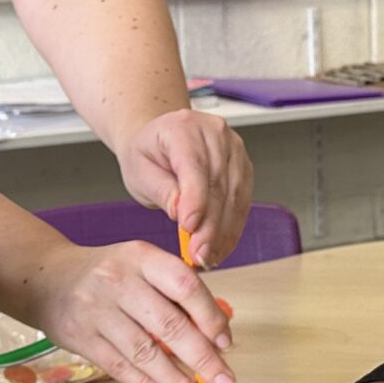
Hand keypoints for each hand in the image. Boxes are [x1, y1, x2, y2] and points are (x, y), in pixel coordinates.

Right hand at [26, 238, 236, 382]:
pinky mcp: (81, 337)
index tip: (226, 344)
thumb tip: (217, 335)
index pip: (185, 285)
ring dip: (177, 381)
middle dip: (203, 359)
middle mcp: (118, 281)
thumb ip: (175, 294)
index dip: (210, 317)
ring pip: (145, 352)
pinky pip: (120, 367)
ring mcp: (97, 311)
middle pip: (169, 324)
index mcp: (141, 257)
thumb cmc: (108, 274)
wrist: (46, 278)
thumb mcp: (141, 266)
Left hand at [119, 108, 253, 264]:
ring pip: (235, 196)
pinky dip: (232, 227)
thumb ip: (161, 190)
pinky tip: (221, 245)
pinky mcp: (243, 167)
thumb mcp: (140, 172)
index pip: (195, 166)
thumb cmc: (148, 154)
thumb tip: (180, 211)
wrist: (159, 143)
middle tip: (199, 254)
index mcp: (183, 127)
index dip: (195, 200)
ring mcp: (233, 148)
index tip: (189, 228)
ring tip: (209, 255)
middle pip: (218, 184)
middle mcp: (214, 132)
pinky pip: (243, 201)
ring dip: (224, 231)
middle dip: (210, 225)